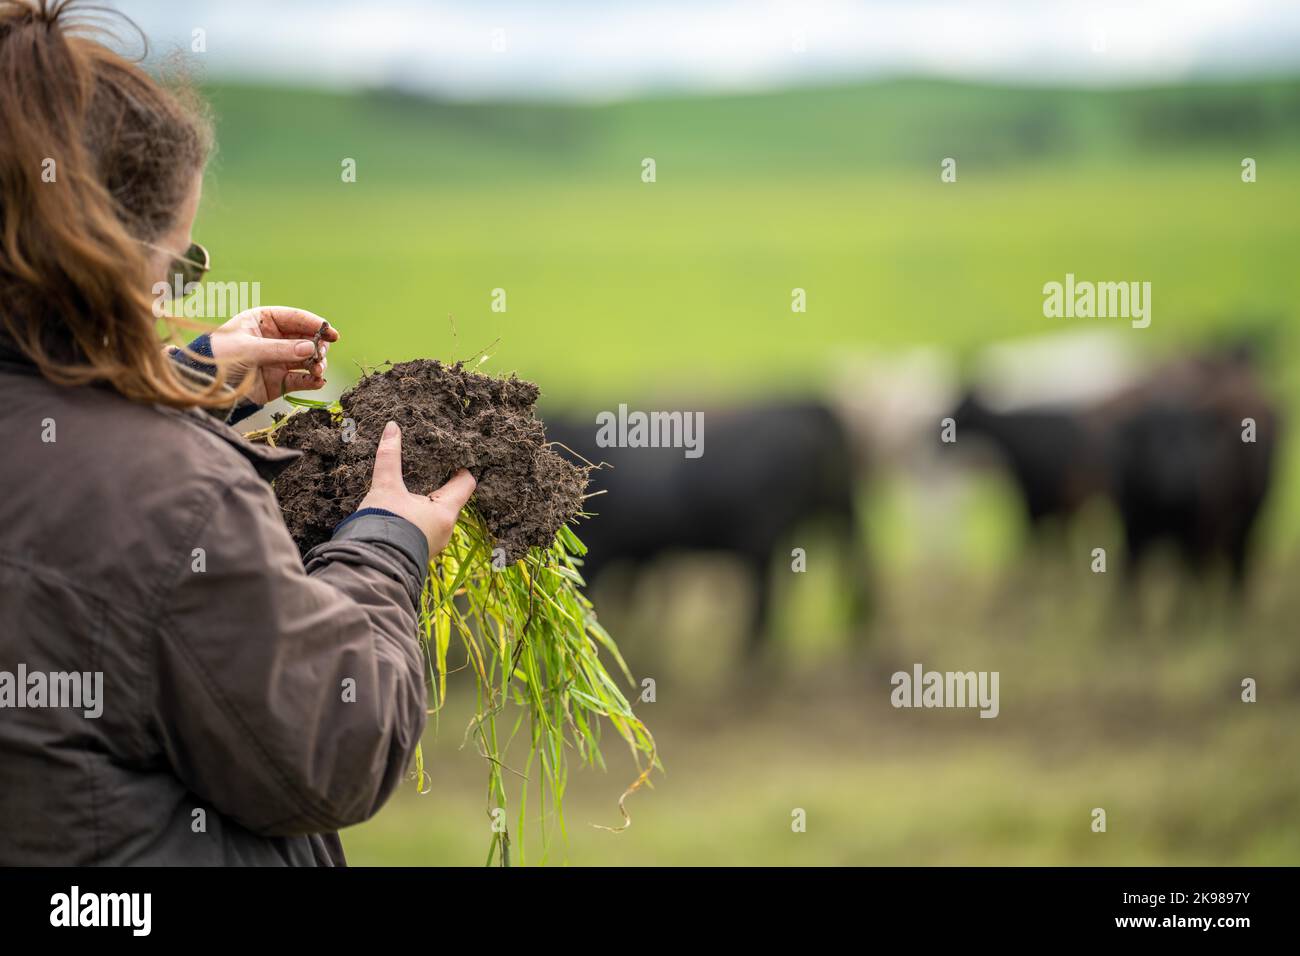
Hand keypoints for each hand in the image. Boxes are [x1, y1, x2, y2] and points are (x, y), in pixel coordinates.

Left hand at [207, 306, 339, 404]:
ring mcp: (278, 360)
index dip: (314, 324)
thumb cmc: (218, 358)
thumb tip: (309, 349)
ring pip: (307, 359)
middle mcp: (274, 339)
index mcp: (263, 321)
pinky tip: (317, 382)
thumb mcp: (247, 350)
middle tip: (321, 355)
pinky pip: (301, 379)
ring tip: (318, 371)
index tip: (331, 333)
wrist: (203, 387)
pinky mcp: (279, 381)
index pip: (295, 318)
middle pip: (306, 338)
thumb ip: (279, 350)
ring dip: (317, 364)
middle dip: (318, 346)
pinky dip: (312, 381)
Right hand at [357, 421, 475, 553]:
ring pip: (437, 515)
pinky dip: (419, 516)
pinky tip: (403, 510)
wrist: (369, 567)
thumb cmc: (383, 526)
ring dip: (428, 502)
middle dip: (441, 484)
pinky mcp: (420, 551)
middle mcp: (446, 530)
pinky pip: (426, 528)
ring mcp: (434, 544)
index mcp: (446, 512)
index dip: (461, 467)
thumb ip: (389, 457)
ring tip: (413, 487)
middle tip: (428, 467)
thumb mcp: (385, 488)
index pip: (466, 483)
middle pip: (451, 499)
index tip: (451, 456)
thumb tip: (393, 428)